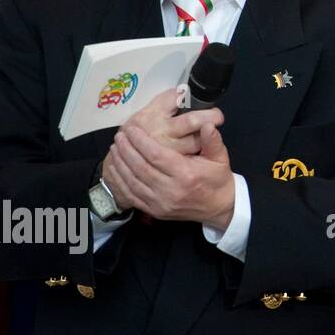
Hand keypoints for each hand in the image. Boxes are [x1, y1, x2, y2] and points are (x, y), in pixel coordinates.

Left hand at [97, 89, 224, 209]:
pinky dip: (119, 181)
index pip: (157, 155)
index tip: (132, 129)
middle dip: (127, 150)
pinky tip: (115, 168)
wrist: (218, 207)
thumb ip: (212, 140)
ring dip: (120, 164)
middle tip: (119, 135)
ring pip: (133, 181)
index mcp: (186, 174)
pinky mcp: (154, 210)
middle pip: (141, 167)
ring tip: (115, 148)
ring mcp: (160, 202)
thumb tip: (208, 124)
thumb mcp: (220, 158)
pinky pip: (131, 195)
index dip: (141, 141)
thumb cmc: (217, 179)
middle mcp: (171, 190)